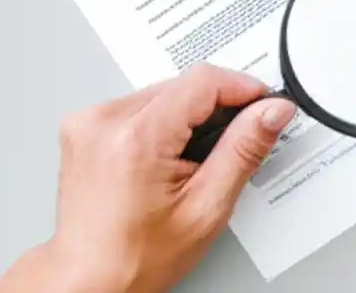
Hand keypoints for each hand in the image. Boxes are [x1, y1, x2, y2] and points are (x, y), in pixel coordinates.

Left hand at [0, 64, 296, 292]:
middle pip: (182, 85)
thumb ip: (244, 150)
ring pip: (163, 93)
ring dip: (188, 116)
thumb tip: (271, 112)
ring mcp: (88, 123)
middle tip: (232, 144)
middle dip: (216, 108)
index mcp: (135, 139)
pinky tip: (166, 157)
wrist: (89, 279)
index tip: (264, 103)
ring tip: (191, 161)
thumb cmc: (136, 258)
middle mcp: (104, 122)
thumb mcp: (206, 208)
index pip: (202, 82)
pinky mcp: (84, 126)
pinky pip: (139, 106)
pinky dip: (162, 123)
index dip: (243, 88)